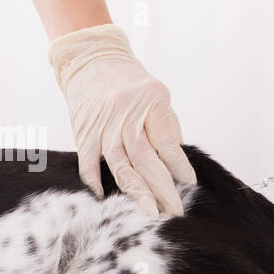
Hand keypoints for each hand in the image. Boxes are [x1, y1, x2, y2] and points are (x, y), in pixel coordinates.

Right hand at [47, 23, 195, 216]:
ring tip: (150, 212)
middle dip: (162, 188)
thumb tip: (177, 168)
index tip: (189, 185)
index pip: (167, 142)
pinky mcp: (84, 132)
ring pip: (120, 164)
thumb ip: (167, 129)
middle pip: (145, 157)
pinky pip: (88, 162)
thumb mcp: (157, 96)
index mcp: (152, 100)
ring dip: (136, 192)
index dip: (179, 166)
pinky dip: (95, 181)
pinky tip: (106, 198)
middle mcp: (127, 112)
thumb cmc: (130, 84)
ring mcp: (103, 124)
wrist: (92, 61)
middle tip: (174, 211)